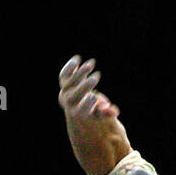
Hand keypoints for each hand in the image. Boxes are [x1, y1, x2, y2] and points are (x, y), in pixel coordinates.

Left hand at [58, 55, 131, 174]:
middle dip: (85, 86)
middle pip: (74, 95)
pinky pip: (64, 75)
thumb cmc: (95, 112)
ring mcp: (66, 92)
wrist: (79, 110)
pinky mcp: (65, 83)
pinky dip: (69, 67)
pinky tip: (77, 59)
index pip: (82, 109)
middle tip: (97, 76)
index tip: (94, 96)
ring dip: (80, 73)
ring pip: (69, 82)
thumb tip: (112, 110)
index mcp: (79, 114)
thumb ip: (108, 114)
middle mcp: (69, 104)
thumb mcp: (103, 115)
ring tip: (92, 63)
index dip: (87, 103)